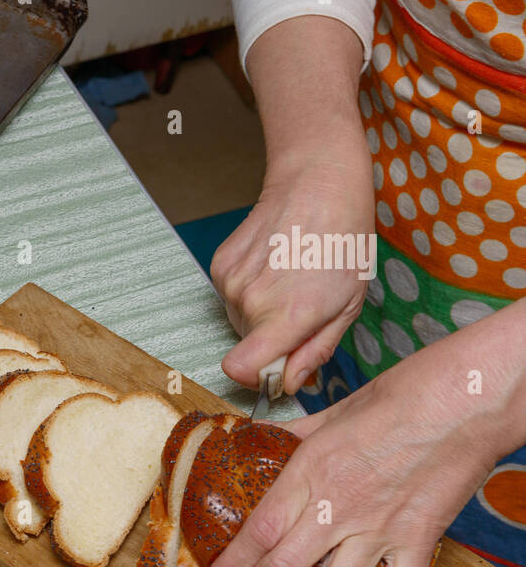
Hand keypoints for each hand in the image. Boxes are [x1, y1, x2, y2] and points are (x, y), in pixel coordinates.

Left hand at [205, 328, 516, 566]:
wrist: (466, 399)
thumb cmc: (401, 395)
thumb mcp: (332, 412)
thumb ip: (296, 435)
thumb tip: (266, 439)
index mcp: (309, 474)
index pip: (258, 533)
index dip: (233, 565)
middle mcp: (337, 508)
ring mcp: (379, 529)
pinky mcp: (418, 541)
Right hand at [213, 14, 374, 394]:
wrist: (317, 183)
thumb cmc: (343, 242)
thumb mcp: (347, 305)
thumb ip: (315, 351)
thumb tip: (288, 383)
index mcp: (288, 316)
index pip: (239, 369)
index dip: (255, 377)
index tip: (275, 368)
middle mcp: (251, 301)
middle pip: (246, 345)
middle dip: (271, 337)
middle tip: (301, 306)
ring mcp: (230, 281)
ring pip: (239, 320)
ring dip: (261, 311)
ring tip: (290, 279)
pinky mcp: (220, 264)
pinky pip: (231, 295)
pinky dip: (250, 289)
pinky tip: (274, 264)